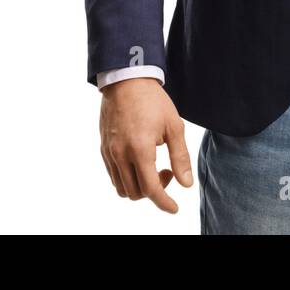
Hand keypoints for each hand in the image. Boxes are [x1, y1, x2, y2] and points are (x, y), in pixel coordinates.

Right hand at [99, 77, 192, 212]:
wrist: (127, 81)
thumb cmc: (154, 101)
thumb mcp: (174, 127)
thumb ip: (180, 157)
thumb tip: (186, 184)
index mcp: (140, 150)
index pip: (151, 189)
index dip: (164, 203)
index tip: (175, 208)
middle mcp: (120, 155)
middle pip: (136, 193)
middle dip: (155, 191)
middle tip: (168, 172)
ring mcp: (109, 153)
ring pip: (122, 188)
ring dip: (140, 186)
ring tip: (154, 166)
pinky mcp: (103, 149)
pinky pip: (113, 176)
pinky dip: (128, 178)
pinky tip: (141, 162)